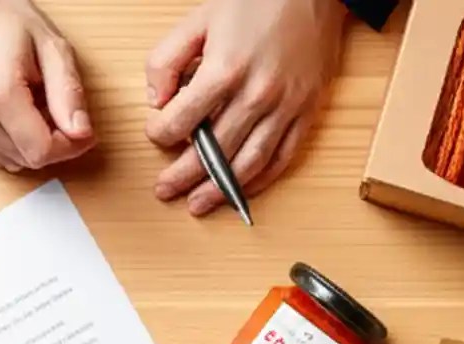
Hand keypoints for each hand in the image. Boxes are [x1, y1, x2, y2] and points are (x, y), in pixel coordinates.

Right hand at [0, 0, 94, 172]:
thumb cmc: (5, 19)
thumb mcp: (51, 48)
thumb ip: (68, 93)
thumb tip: (81, 134)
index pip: (41, 151)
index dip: (69, 148)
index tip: (82, 132)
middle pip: (28, 159)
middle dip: (54, 145)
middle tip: (63, 115)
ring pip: (11, 162)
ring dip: (32, 145)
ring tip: (37, 108)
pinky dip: (13, 145)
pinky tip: (18, 117)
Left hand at [144, 0, 347, 215]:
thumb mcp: (198, 19)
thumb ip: (167, 59)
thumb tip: (156, 99)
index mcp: (225, 70)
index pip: (181, 121)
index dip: (160, 133)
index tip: (155, 133)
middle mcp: (256, 95)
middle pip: (212, 151)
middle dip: (183, 176)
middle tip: (164, 191)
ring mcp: (285, 108)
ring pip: (247, 164)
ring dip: (220, 191)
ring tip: (198, 205)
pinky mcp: (307, 112)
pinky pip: (282, 158)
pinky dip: (260, 180)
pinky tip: (241, 191)